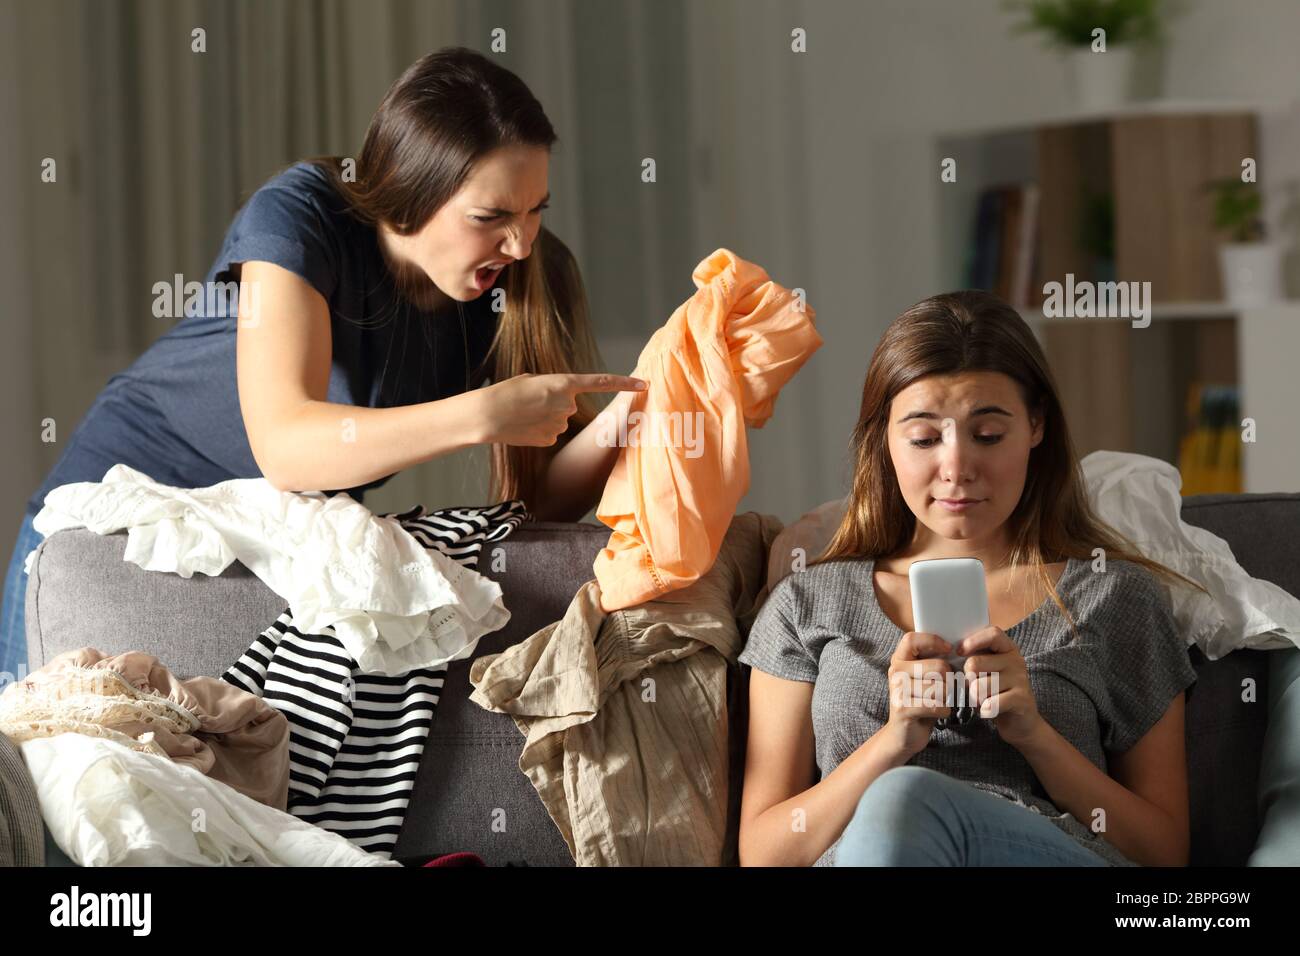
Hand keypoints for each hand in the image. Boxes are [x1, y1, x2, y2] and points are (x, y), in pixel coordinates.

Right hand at [478, 372, 646, 446]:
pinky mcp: (551, 439)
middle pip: (570, 405)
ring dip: (545, 418)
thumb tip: (564, 403)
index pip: (601, 382)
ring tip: (524, 414)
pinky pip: (551, 434)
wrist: (488, 415)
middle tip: (531, 402)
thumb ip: (555, 388)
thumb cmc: (507, 392)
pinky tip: (524, 428)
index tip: (644, 385)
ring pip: (560, 421)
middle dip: (555, 404)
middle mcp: (567, 404)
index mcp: (563, 383)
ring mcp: (560, 424)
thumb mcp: (533, 380)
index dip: (624, 383)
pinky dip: (539, 431)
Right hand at [884, 631, 953, 757]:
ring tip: (941, 702)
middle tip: (948, 688)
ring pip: (940, 688)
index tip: (949, 650)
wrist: (904, 734)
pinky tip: (938, 712)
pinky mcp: (903, 708)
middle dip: (950, 680)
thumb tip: (959, 646)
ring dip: (948, 698)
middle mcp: (895, 672)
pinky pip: (937, 705)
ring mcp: (897, 690)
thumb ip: (933, 661)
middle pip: (937, 666)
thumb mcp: (924, 678)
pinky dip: (944, 710)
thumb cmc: (921, 701)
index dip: (933, 641)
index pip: (912, 639)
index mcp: (899, 660)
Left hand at [958, 626, 1043, 748]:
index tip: (959, 652)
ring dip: (975, 697)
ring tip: (981, 700)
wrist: (1020, 721)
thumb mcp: (985, 671)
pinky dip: (984, 710)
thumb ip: (973, 658)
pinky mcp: (1021, 699)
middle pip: (975, 663)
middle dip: (966, 680)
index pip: (992, 633)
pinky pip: (991, 703)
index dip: (972, 641)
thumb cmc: (995, 692)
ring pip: (979, 686)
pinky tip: (988, 711)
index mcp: (1007, 648)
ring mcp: (1020, 679)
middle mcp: (1016, 660)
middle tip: (971, 688)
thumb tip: (945, 652)